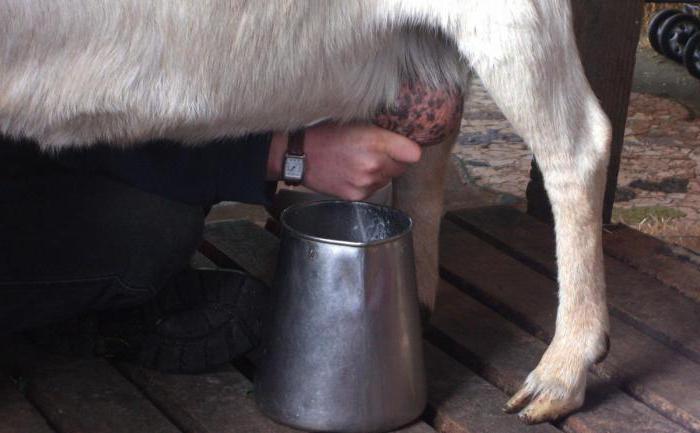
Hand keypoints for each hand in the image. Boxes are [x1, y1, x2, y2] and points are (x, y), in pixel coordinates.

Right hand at [268, 123, 421, 200]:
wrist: (298, 154)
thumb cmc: (326, 133)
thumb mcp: (356, 121)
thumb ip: (382, 130)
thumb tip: (404, 136)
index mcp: (375, 142)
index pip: (413, 153)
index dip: (409, 149)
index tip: (404, 146)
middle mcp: (373, 165)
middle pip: (402, 167)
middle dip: (393, 159)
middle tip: (374, 151)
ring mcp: (365, 183)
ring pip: (387, 178)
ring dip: (380, 171)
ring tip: (358, 160)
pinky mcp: (356, 196)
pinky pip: (374, 189)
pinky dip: (368, 182)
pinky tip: (352, 172)